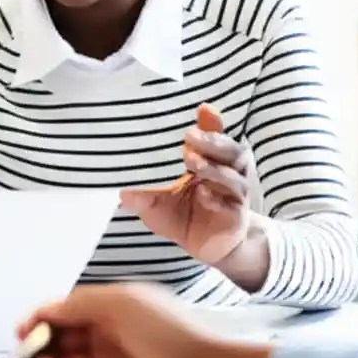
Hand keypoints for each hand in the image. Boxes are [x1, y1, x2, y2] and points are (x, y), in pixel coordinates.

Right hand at [16, 284, 271, 357]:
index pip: (63, 309)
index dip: (38, 318)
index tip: (20, 332)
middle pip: (62, 336)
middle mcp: (110, 330)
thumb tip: (47, 308)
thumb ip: (79, 301)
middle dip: (41, 342)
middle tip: (25, 352)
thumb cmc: (177, 332)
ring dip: (51, 356)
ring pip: (71, 355)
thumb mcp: (121, 304)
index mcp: (110, 306)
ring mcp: (115, 354)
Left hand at [119, 104, 253, 263]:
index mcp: (209, 161)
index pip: (214, 136)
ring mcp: (234, 193)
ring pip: (233, 174)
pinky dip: (217, 195)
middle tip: (190, 136)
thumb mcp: (158, 203)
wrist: (209, 248)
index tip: (204, 109)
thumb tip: (121, 193)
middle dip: (213, 140)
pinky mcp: (236, 214)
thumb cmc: (183, 217)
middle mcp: (227, 172)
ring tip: (192, 161)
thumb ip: (143, 195)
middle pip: (230, 150)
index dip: (211, 123)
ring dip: (213, 166)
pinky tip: (203, 192)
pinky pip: (231, 202)